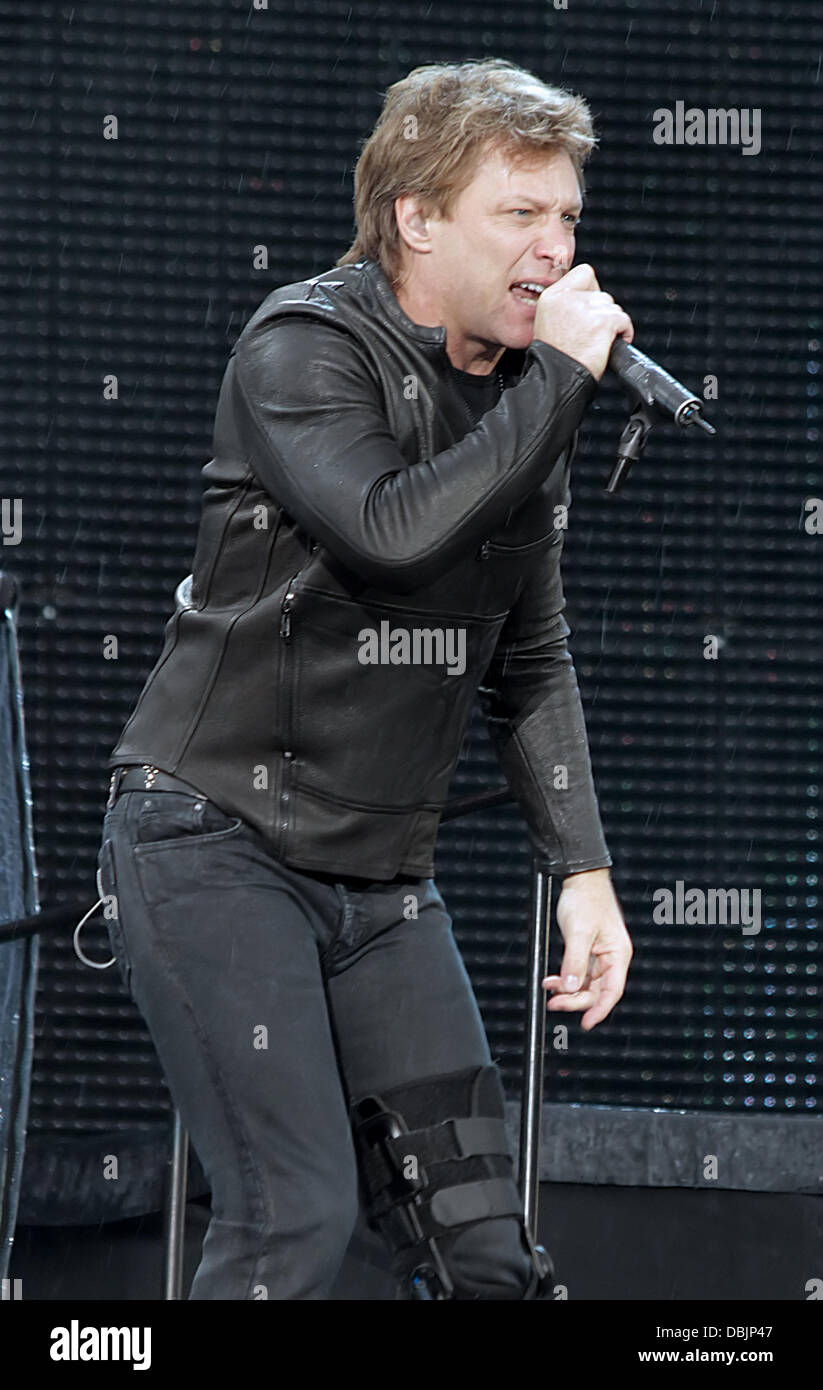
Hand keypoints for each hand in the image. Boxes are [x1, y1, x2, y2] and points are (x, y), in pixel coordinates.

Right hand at [532, 263, 633, 381]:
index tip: (591, 308)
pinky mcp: (603, 322)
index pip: (584, 273)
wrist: (557, 380)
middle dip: (602, 313)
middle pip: (601, 293)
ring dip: (612, 323)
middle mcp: (568, 299)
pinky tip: (610, 344)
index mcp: (551, 297)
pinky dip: (624, 332)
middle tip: (592, 333)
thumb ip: (566, 305)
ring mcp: (586, 309)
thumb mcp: (549, 323)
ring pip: (613, 307)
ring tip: (598, 341)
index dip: (592, 290)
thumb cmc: (554, 359)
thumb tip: (588, 297)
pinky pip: (623, 320)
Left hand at [542, 867, 632, 1029]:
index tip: (586, 1023)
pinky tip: (551, 981)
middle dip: (575, 1000)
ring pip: (585, 985)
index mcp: (618, 954)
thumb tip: (569, 988)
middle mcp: (611, 958)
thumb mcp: (578, 933)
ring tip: (548, 988)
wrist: (580, 879)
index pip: (612, 990)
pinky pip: (578, 974)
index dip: (600, 1009)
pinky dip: (565, 979)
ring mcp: (599, 956)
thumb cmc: (586, 900)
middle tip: (554, 1003)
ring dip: (567, 991)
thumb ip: (574, 962)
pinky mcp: (588, 952)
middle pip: (597, 991)